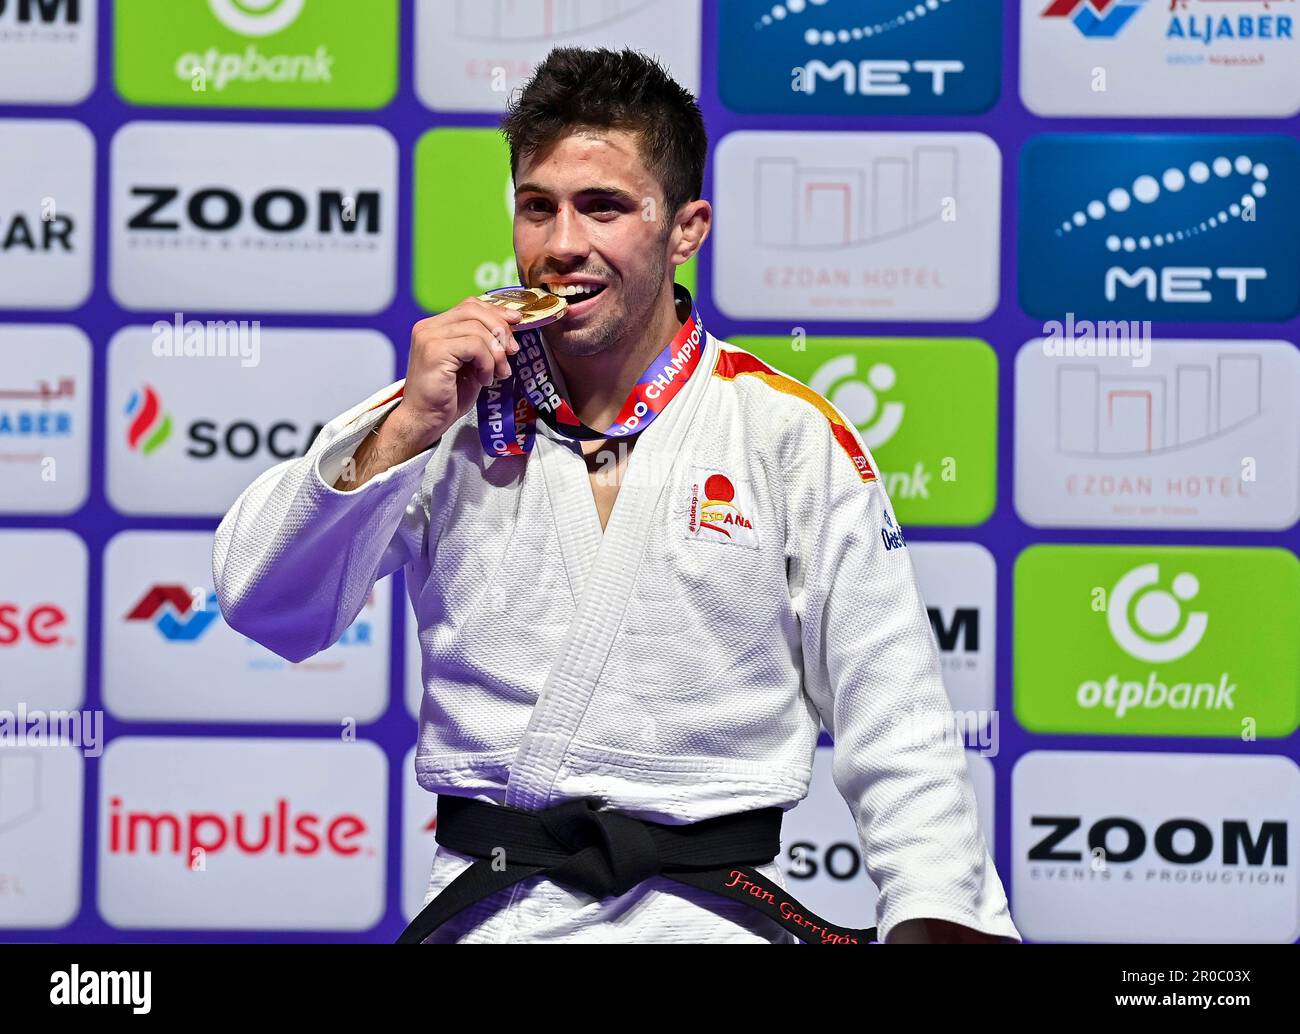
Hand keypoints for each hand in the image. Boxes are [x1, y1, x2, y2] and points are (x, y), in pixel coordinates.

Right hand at [389, 295, 523, 450]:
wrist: (425, 421)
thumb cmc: (447, 396)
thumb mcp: (471, 363)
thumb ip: (482, 344)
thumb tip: (509, 328)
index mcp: (435, 326)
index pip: (470, 305)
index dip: (496, 311)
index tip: (516, 322)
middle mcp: (428, 327)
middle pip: (474, 310)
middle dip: (501, 329)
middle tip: (512, 352)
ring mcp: (429, 337)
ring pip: (477, 329)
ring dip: (496, 353)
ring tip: (498, 374)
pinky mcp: (434, 351)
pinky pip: (474, 346)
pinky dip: (487, 363)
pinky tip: (484, 379)